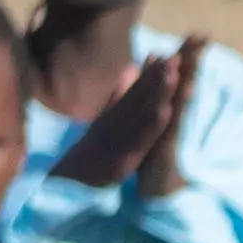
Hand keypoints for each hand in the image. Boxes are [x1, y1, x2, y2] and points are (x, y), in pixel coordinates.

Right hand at [49, 39, 197, 193]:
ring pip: (141, 114)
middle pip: (139, 99)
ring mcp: (117, 142)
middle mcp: (113, 125)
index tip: (167, 55)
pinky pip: (139, 142)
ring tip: (174, 75)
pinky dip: (152, 126)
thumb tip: (129, 72)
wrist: (66, 188)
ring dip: (157, 94)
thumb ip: (116, 99)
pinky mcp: (121, 160)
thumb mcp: (102, 127)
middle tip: (176, 56)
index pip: (133, 94)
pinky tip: (166, 111)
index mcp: (111, 118)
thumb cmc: (86, 158)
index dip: (151, 74)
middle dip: (158, 77)